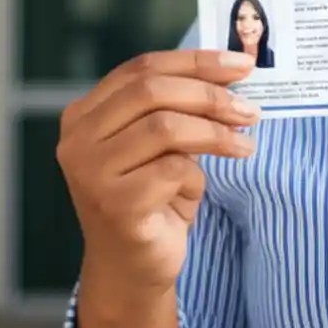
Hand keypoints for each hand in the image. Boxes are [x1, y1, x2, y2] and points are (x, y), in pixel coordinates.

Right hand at [56, 50, 258, 313]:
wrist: (134, 266)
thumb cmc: (154, 197)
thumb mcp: (165, 143)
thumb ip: (181, 107)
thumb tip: (234, 73)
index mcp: (86, 113)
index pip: (142, 68)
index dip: (195, 61)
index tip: (242, 64)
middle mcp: (78, 138)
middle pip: (152, 91)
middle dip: (210, 95)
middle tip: (249, 109)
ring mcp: (90, 172)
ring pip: (164, 127)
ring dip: (214, 132)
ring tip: (244, 145)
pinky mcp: (113, 204)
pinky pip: (171, 169)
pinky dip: (196, 175)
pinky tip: (198, 189)